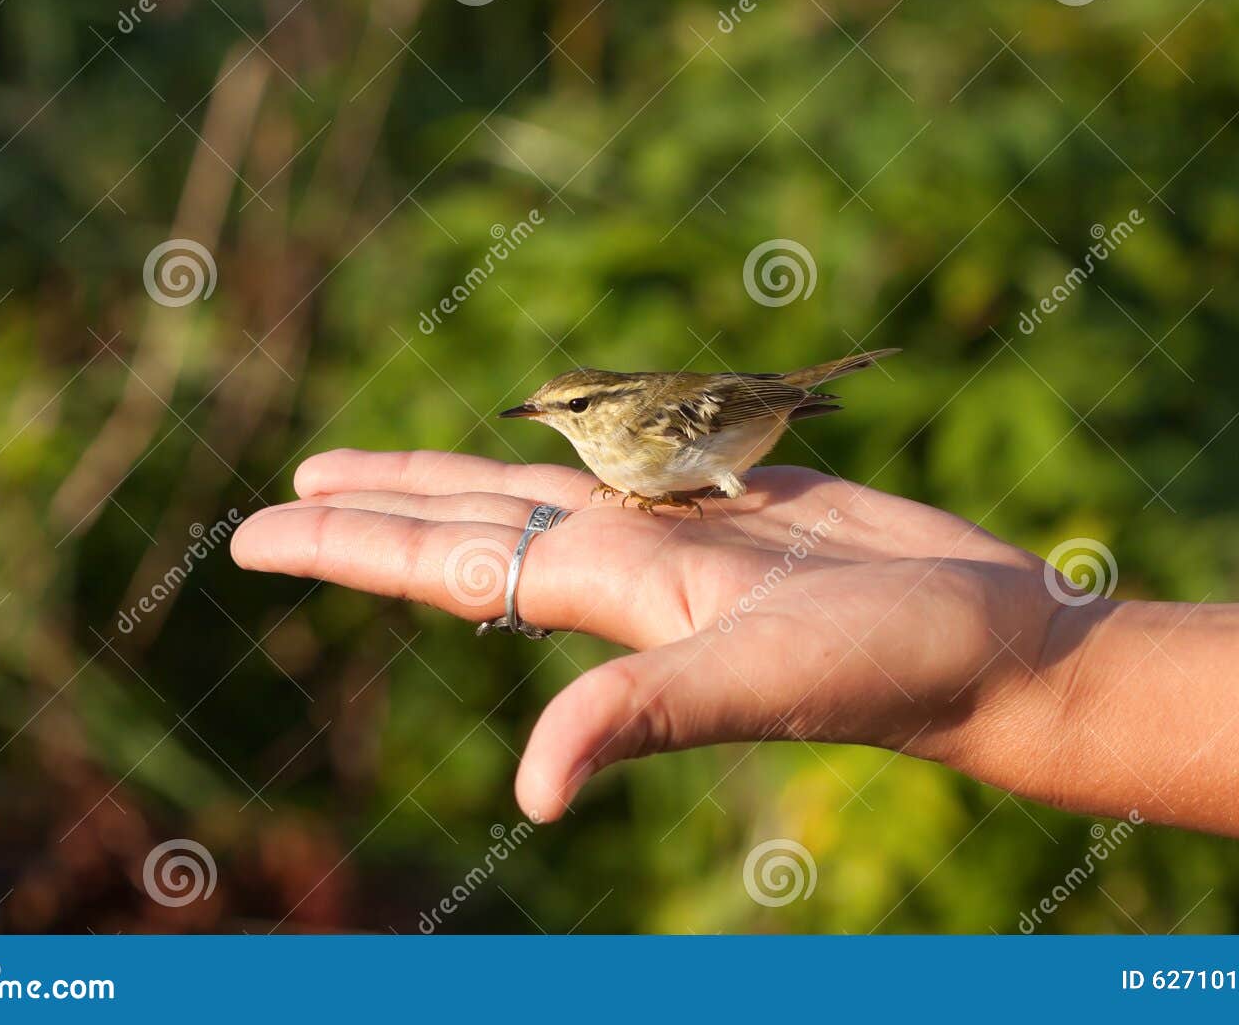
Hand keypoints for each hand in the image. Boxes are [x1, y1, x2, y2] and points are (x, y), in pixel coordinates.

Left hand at [230, 450, 1068, 821]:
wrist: (984, 642)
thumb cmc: (884, 667)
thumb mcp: (750, 682)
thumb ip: (639, 716)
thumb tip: (529, 792)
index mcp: (611, 591)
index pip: (449, 560)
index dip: (349, 543)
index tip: (254, 533)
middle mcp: (627, 559)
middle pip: (471, 523)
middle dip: (377, 508)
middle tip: (286, 491)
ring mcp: (680, 529)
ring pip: (537, 489)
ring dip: (451, 477)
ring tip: (377, 465)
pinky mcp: (738, 495)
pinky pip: (623, 461)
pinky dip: (570, 447)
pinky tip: (544, 448)